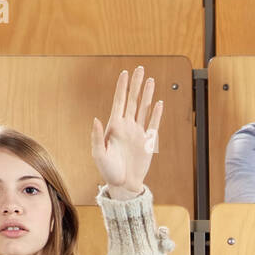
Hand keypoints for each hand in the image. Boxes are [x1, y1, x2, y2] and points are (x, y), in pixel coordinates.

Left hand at [91, 67, 162, 198]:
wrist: (123, 185)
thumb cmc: (108, 171)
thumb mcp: (98, 154)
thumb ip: (97, 136)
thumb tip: (96, 119)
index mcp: (114, 126)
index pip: (119, 102)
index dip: (122, 87)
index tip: (125, 72)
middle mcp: (127, 126)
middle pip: (133, 100)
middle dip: (136, 84)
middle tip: (140, 69)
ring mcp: (138, 133)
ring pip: (143, 109)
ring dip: (147, 95)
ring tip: (151, 81)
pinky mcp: (147, 142)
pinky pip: (153, 124)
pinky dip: (156, 113)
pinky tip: (158, 103)